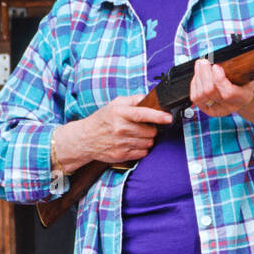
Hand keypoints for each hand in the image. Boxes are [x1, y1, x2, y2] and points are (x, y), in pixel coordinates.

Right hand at [51, 95, 171, 171]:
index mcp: (119, 113)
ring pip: (148, 143)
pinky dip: (141, 149)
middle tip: (143, 127)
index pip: (142, 114)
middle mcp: (120, 128)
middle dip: (151, 129)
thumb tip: (151, 99)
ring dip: (146, 139)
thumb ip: (134, 100)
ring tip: (136, 135)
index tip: (168, 118)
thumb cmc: (102, 119)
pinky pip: (142, 153)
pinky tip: (132, 143)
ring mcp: (121, 143)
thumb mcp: (115, 104)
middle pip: (150, 131)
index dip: (158, 116)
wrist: (85, 138)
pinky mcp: (121, 155)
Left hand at [189, 59, 253, 117]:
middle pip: (210, 92)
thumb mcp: (246, 70)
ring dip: (198, 77)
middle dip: (204, 74)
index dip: (219, 79)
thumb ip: (237, 65)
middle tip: (203, 62)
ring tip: (201, 66)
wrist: (242, 93)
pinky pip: (196, 98)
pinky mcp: (207, 109)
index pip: (228, 93)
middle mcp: (230, 106)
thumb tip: (220, 57)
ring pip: (200, 95)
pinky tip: (198, 75)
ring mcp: (217, 109)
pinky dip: (195, 84)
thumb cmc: (244, 79)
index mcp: (243, 97)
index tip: (216, 66)